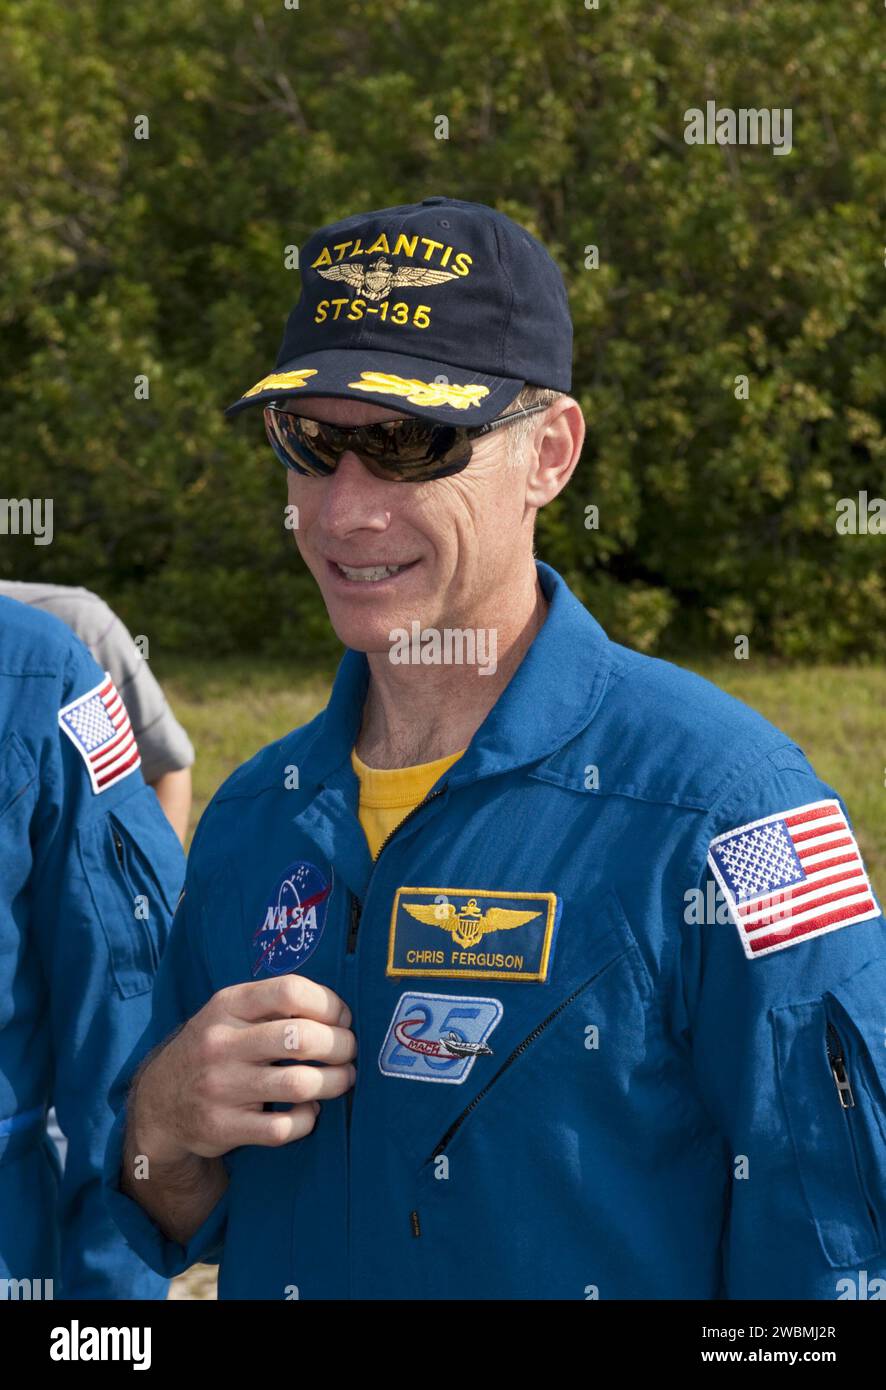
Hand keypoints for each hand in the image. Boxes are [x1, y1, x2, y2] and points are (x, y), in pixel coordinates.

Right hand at [131, 975, 355, 1163]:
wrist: (159, 1103)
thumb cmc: (213, 1048)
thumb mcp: (230, 1013)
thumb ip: (274, 1004)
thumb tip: (340, 1013)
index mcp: (227, 1005)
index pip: (290, 991)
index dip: (329, 1004)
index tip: (342, 1018)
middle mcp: (221, 1043)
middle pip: (301, 1038)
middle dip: (340, 1045)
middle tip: (349, 1051)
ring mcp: (221, 1087)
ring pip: (299, 1084)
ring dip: (335, 1082)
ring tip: (344, 1078)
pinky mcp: (223, 1128)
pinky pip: (283, 1127)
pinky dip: (308, 1119)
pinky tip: (310, 1110)